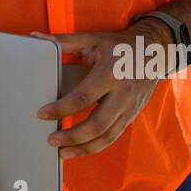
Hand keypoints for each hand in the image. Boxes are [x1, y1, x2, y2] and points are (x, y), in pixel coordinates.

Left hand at [31, 26, 165, 159]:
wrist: (154, 52)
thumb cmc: (119, 46)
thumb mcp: (93, 39)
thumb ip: (64, 41)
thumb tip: (37, 38)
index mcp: (110, 73)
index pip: (83, 97)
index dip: (62, 108)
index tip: (42, 114)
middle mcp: (122, 94)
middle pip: (97, 123)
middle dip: (73, 136)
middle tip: (51, 140)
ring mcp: (129, 108)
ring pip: (107, 136)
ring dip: (83, 148)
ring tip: (62, 153)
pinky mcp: (131, 116)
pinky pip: (113, 136)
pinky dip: (95, 146)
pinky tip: (79, 150)